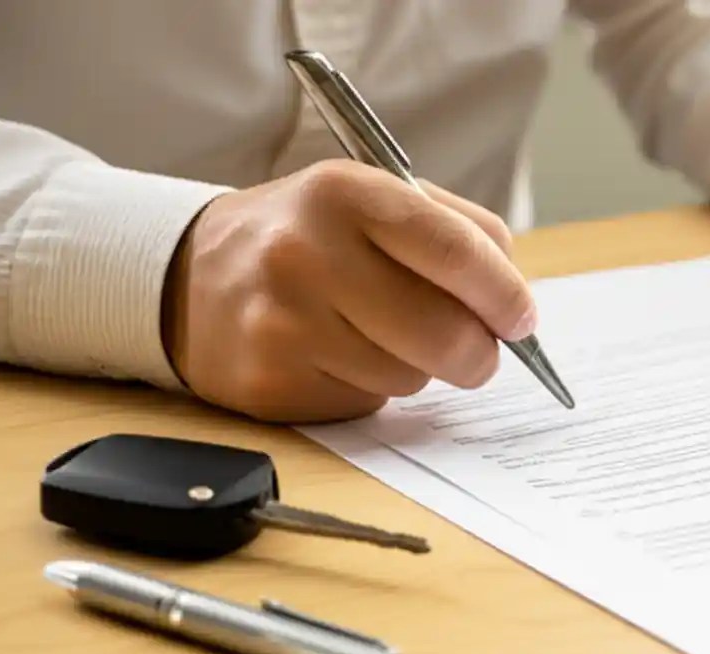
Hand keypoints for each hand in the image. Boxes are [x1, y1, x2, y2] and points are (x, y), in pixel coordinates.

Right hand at [161, 159, 534, 422]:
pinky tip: (337, 357)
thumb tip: (516, 302)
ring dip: (418, 367)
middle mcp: (306, 255)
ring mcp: (283, 324)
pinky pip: (365, 403)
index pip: (453, 251)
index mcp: (344, 194)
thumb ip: (455, 232)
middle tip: (481, 351)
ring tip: (378, 335)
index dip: (504, 294)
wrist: (187, 276)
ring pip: (409, 376)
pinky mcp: (269, 383)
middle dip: (479, 352)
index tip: (522, 319)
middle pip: (442, 332)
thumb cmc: (309, 236)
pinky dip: (372, 388)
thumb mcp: (372, 199)